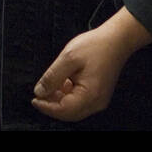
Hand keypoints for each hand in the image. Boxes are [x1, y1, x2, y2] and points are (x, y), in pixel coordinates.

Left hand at [31, 8, 151, 121]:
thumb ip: (52, 77)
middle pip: (68, 113)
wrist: (117, 39)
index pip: (63, 110)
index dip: (46, 106)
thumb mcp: (68, 58)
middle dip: (52, 104)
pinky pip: (80, 101)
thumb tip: (39, 92)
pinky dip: (69, 95)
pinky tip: (65, 82)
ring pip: (73, 108)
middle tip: (41, 92)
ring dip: (60, 99)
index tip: (34, 99)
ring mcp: (99, 100)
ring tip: (54, 83)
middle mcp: (97, 102)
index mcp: (90, 95)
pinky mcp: (99, 94)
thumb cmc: (96, 46)